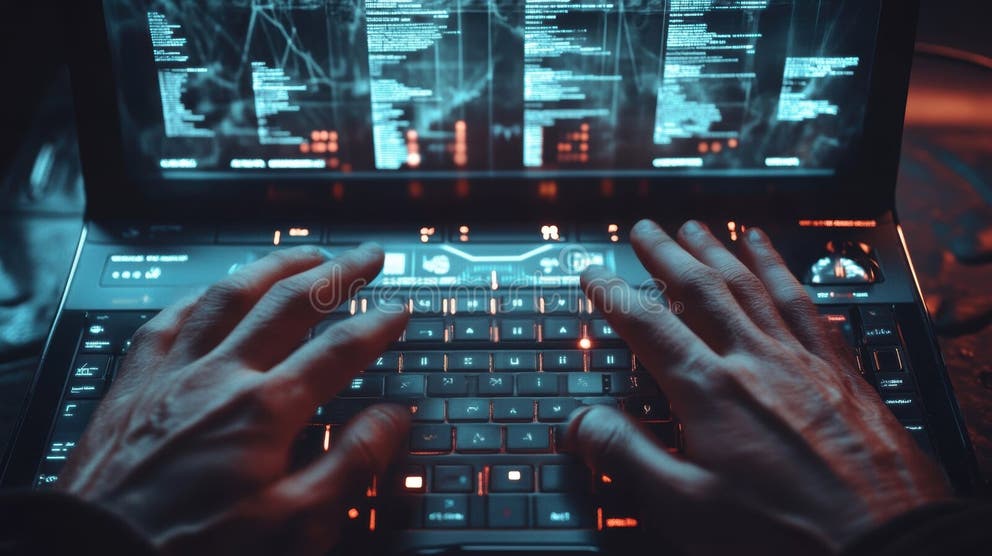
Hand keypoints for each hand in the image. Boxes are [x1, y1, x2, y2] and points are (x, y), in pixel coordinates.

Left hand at [58, 244, 410, 555]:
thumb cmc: (190, 550)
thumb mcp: (292, 524)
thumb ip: (350, 465)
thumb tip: (391, 419)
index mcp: (264, 410)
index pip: (339, 349)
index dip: (377, 325)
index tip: (398, 310)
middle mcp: (219, 377)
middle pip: (290, 304)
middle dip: (336, 274)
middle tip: (364, 256)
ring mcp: (171, 374)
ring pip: (229, 296)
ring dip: (273, 268)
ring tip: (303, 255)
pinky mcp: (131, 385)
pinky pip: (167, 319)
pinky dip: (198, 296)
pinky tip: (213, 290)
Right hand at [570, 220, 950, 554]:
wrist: (887, 545)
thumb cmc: (786, 534)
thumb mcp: (687, 508)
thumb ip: (627, 458)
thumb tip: (579, 422)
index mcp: (712, 391)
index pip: (648, 325)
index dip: (613, 294)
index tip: (594, 275)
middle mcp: (755, 360)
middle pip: (701, 289)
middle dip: (667, 255)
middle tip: (646, 230)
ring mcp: (801, 359)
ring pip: (751, 286)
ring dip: (719, 252)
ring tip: (699, 227)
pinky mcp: (839, 370)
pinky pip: (804, 302)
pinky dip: (781, 270)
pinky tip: (771, 255)